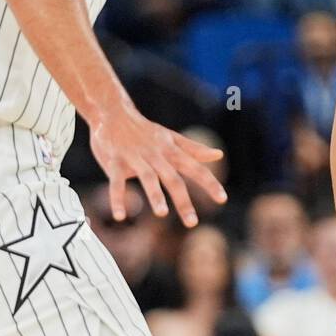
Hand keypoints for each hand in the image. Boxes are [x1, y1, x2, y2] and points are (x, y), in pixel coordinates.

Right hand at [89, 101, 225, 226]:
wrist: (113, 113)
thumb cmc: (145, 130)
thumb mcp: (171, 138)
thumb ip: (194, 149)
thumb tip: (219, 154)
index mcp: (171, 151)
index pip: (195, 168)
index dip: (209, 183)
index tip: (222, 199)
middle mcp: (156, 156)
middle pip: (173, 179)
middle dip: (183, 201)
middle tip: (192, 223)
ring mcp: (135, 159)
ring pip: (148, 178)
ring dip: (155, 195)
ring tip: (162, 214)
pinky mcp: (114, 163)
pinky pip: (116, 182)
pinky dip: (117, 199)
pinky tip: (121, 216)